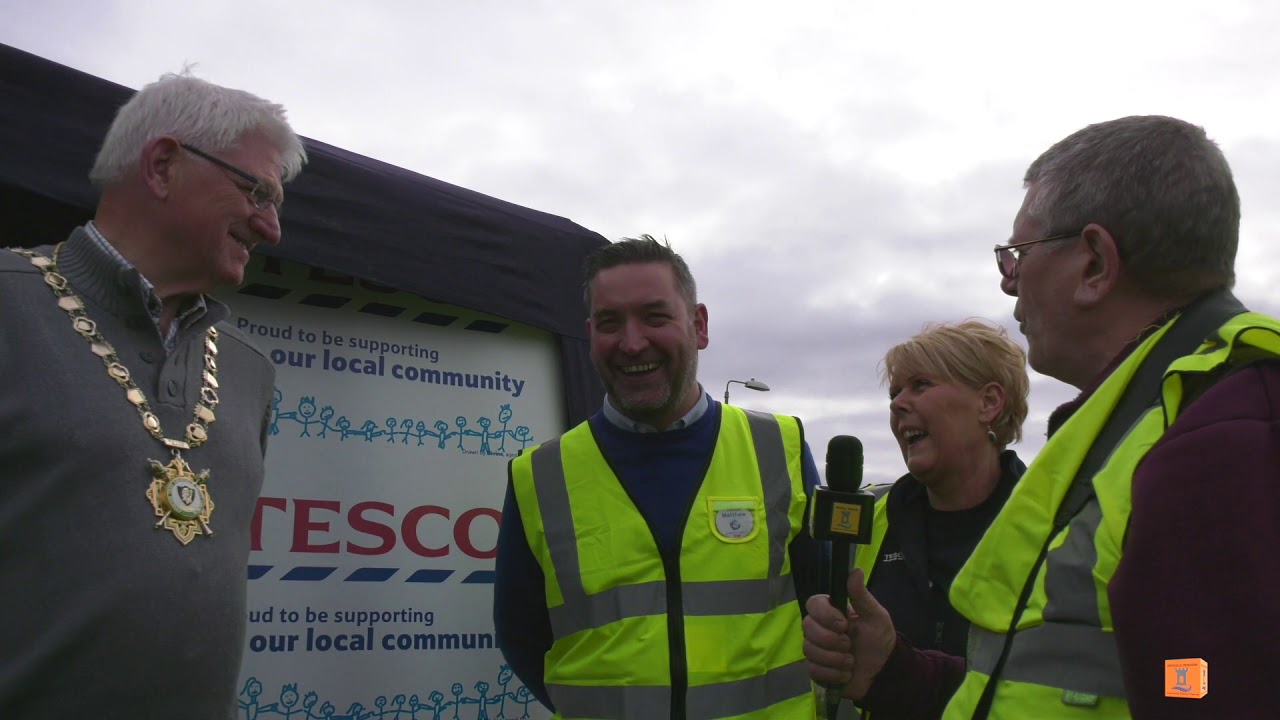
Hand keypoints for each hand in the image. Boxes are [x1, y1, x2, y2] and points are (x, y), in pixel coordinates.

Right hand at [803, 567, 896, 700]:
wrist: (883, 671)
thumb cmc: (879, 640)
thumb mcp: (875, 616)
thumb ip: (861, 596)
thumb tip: (855, 569)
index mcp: (831, 612)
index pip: (812, 604)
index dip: (825, 615)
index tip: (844, 624)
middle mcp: (819, 628)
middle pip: (807, 627)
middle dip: (831, 640)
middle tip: (849, 645)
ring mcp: (816, 649)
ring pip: (809, 650)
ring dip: (835, 659)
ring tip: (851, 661)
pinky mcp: (816, 669)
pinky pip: (813, 670)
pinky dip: (832, 674)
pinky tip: (845, 674)